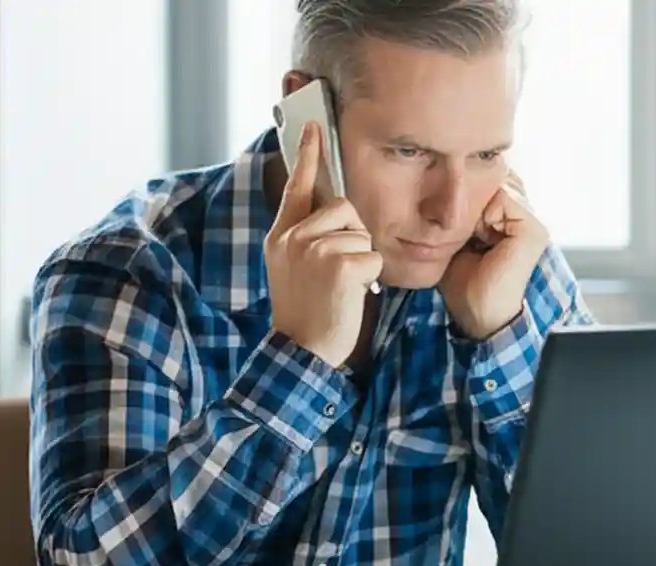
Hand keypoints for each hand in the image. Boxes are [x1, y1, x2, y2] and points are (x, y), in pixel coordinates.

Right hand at [265, 122, 382, 366]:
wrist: (301, 350)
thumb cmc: (307, 311)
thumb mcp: (294, 267)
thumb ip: (308, 237)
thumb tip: (338, 212)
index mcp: (282, 234)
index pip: (297, 186)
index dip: (307, 154)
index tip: (313, 124)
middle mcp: (293, 236)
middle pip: (345, 208)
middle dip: (354, 236)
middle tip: (340, 272)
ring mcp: (314, 249)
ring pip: (362, 235)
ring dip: (362, 261)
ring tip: (340, 288)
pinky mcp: (339, 265)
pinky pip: (373, 258)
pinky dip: (370, 279)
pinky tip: (350, 296)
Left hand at [439, 170, 548, 339]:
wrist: (478, 315)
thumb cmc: (465, 283)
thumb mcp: (457, 238)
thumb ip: (461, 212)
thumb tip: (449, 184)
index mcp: (510, 221)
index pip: (490, 183)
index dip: (467, 189)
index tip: (451, 216)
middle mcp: (525, 219)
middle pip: (496, 178)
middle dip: (473, 193)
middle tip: (461, 226)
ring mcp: (532, 223)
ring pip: (498, 184)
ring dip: (477, 203)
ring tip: (472, 235)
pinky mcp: (533, 229)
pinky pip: (504, 196)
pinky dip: (485, 212)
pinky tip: (480, 237)